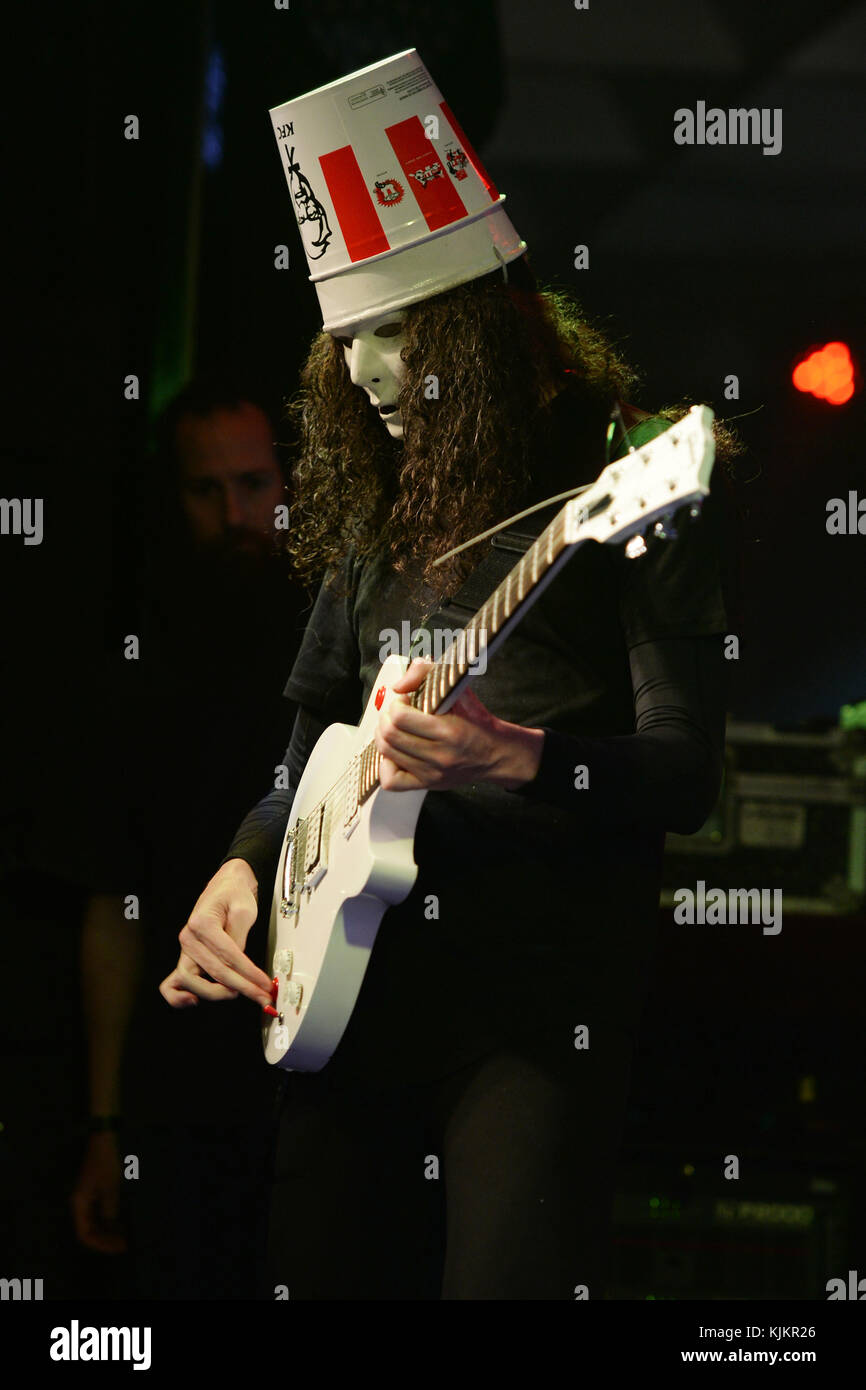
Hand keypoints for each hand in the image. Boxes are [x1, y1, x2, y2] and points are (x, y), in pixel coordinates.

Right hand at [70, 1132, 126, 1254]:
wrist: (103, 1141)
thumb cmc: (105, 1162)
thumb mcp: (110, 1186)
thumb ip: (110, 1209)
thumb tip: (111, 1227)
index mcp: (80, 1204)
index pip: (84, 1234)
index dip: (100, 1244)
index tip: (116, 1247)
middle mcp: (80, 1204)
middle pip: (89, 1230)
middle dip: (105, 1239)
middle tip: (124, 1244)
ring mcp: (86, 1199)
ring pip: (94, 1224)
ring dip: (108, 1232)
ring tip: (125, 1237)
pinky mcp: (93, 1194)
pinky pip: (99, 1214)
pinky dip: (109, 1222)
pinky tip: (121, 1224)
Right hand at [159, 859, 273, 1008]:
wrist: (226, 885)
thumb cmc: (234, 895)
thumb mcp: (244, 911)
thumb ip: (239, 939)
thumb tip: (240, 967)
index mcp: (202, 923)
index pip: (228, 957)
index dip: (249, 975)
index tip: (264, 985)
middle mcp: (189, 937)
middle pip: (214, 972)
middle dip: (241, 988)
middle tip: (261, 995)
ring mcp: (185, 949)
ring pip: (191, 981)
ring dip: (214, 993)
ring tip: (236, 993)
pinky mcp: (187, 957)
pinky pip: (172, 983)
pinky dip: (178, 996)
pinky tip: (193, 1001)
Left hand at [375, 657, 543, 791]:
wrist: (497, 753)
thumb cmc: (478, 722)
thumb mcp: (460, 689)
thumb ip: (429, 673)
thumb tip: (400, 684)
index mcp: (449, 731)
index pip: (400, 718)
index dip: (396, 703)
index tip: (406, 698)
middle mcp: (440, 756)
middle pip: (390, 735)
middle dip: (387, 717)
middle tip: (398, 711)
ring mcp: (432, 773)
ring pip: (387, 753)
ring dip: (384, 735)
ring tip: (396, 728)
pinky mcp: (428, 784)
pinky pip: (391, 781)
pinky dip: (386, 764)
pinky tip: (396, 753)